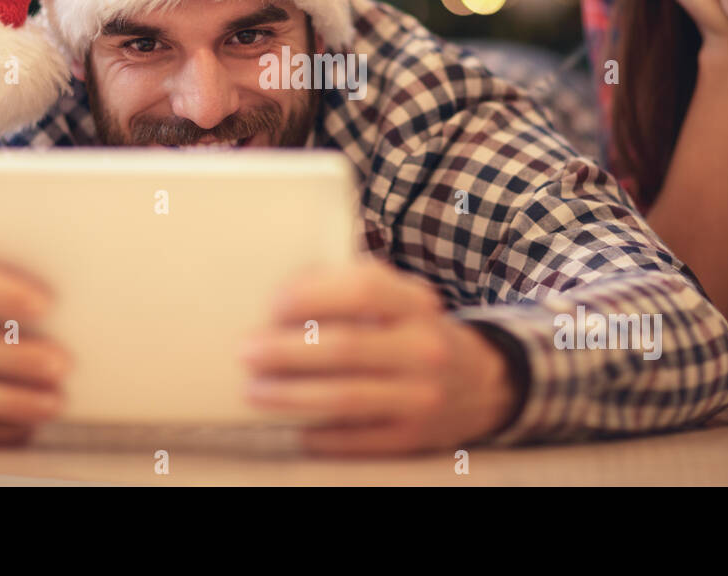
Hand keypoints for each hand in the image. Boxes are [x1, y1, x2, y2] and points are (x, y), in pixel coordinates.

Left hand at [240, 259, 514, 454]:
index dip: (313, 295)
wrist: (480, 383)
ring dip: (291, 395)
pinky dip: (318, 435)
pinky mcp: (414, 437)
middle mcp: (425, 348)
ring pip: (345, 398)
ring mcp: (422, 396)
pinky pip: (355, 439)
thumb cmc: (415, 332)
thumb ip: (351, 289)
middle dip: (287, 350)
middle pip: (347, 347)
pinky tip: (293, 426)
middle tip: (246, 352)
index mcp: (417, 304)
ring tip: (255, 390)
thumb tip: (282, 296)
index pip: (364, 289)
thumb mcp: (400, 299)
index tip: (273, 304)